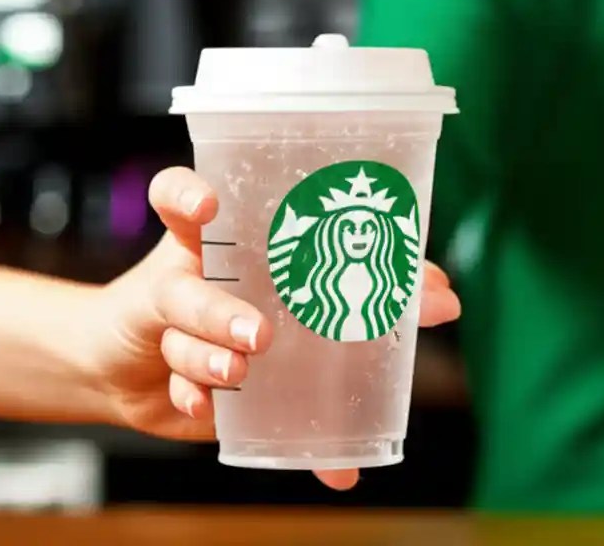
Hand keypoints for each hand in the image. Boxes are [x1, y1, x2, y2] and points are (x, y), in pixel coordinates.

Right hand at [89, 167, 461, 489]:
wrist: (156, 370)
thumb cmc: (249, 307)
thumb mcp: (306, 290)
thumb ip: (376, 286)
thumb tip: (447, 302)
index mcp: (218, 241)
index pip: (177, 199)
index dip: (183, 195)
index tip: (207, 206)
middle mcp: (186, 274)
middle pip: (182, 280)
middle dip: (217, 310)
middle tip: (260, 334)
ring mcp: (170, 324)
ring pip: (181, 338)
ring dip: (210, 357)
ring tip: (240, 373)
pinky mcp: (162, 371)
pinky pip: (175, 384)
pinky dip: (195, 399)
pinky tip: (207, 409)